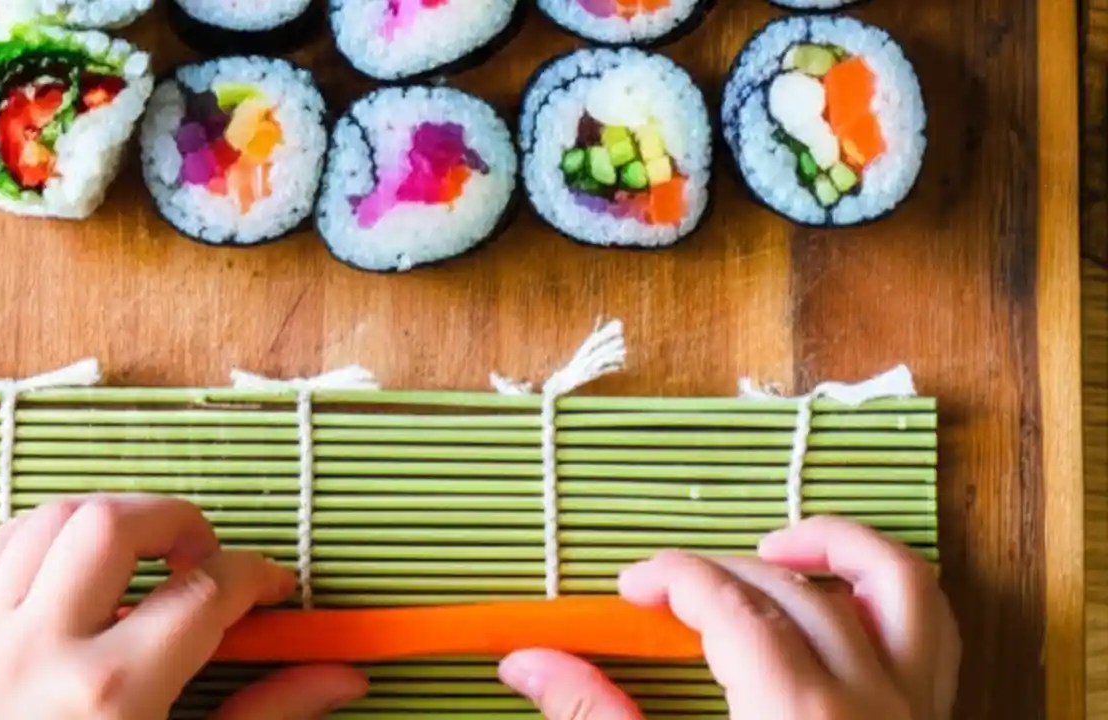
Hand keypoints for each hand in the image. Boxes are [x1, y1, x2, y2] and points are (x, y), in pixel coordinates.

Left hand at [0, 495, 366, 719]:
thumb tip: (343, 677)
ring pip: (51, 518)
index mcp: (112, 693)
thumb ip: (264, 715)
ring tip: (146, 557)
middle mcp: (41, 651)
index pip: (206, 592)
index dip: (255, 576)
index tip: (272, 588)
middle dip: (177, 520)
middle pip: (116, 524)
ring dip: (112, 519)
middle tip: (204, 556)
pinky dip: (48, 536)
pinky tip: (81, 569)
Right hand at [498, 516, 959, 719]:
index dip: (675, 576)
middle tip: (667, 590)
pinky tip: (840, 605)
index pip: (731, 604)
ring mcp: (915, 717)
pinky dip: (889, 598)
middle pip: (792, 591)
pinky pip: (933, 639)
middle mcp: (870, 706)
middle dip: (721, 569)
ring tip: (779, 545)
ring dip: (840, 550)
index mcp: (796, 719)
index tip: (632, 586)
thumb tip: (527, 662)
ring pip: (901, 590)